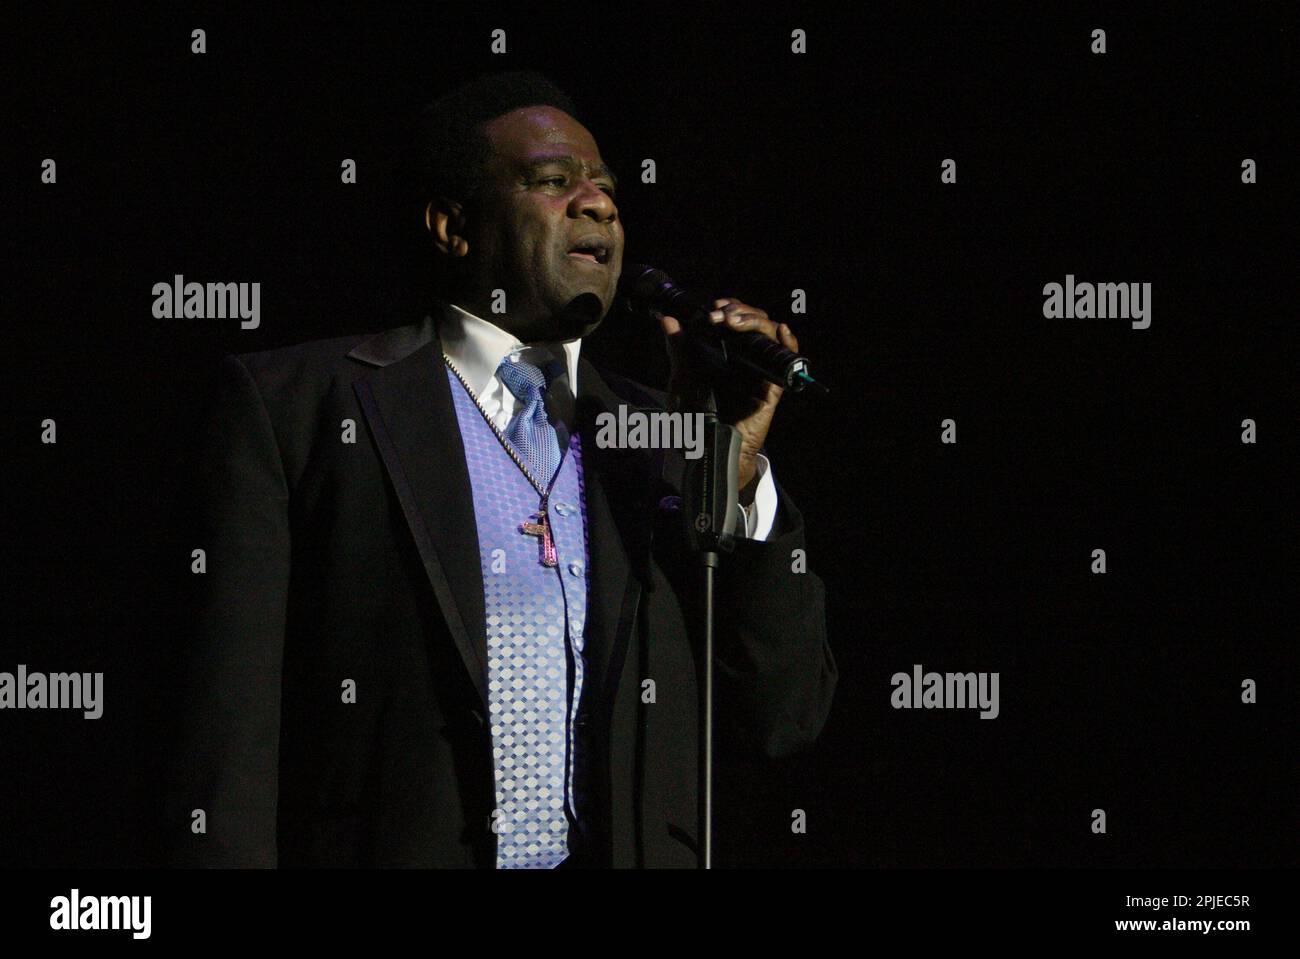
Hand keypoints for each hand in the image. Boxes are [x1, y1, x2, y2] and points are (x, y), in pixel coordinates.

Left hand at [657, 298, 797, 493]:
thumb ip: (678, 351)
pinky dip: (787, 344)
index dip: (727, 308)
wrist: (706, 453)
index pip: (732, 320)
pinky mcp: (771, 388)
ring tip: (734, 321)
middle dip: (739, 311)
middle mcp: (742, 359)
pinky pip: (785, 362)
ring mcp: (758, 372)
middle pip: (752, 322)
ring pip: (768, 335)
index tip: (712, 308)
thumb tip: (669, 320)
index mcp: (722, 354)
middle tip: (720, 315)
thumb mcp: (680, 382)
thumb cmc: (692, 422)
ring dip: (755, 321)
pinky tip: (781, 331)